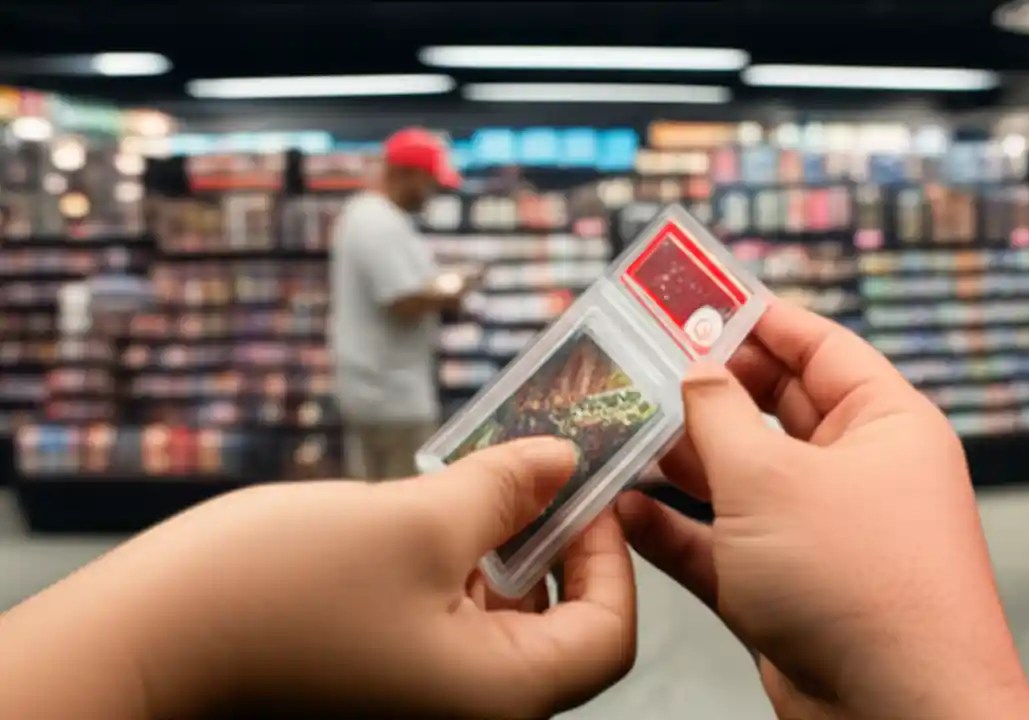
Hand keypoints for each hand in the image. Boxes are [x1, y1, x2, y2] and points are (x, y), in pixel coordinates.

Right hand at [0, 438, 635, 718]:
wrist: (143, 644)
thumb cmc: (276, 592)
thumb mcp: (415, 522)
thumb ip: (504, 491)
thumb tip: (563, 463)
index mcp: (496, 697)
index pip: (606, 636)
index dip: (610, 556)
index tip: (587, 489)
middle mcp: (467, 713)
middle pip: (555, 627)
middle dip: (555, 542)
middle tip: (541, 469)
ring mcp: (420, 700)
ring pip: (499, 622)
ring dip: (505, 548)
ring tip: (485, 480)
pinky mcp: (379, 679)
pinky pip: (447, 624)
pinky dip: (457, 568)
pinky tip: (434, 514)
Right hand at [618, 303, 1028, 719]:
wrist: (897, 715)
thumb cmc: (865, 588)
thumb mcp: (773, 480)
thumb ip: (720, 416)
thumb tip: (697, 372)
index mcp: (882, 423)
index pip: (816, 344)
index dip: (754, 316)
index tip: (695, 297)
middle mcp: (855, 472)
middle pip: (769, 407)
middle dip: (705, 390)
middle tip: (639, 365)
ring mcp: (817, 532)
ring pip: (738, 478)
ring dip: (680, 460)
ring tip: (619, 432)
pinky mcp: (784, 588)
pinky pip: (721, 543)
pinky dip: (675, 528)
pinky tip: (625, 511)